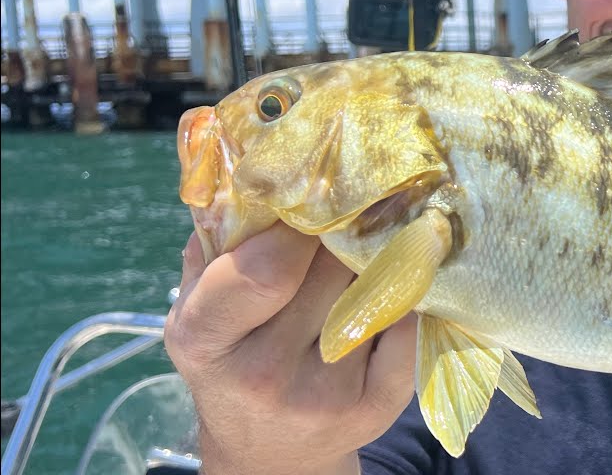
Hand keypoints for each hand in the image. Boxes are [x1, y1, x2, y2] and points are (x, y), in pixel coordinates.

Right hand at [164, 223, 416, 473]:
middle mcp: (264, 374)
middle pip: (328, 269)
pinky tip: (395, 283)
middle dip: (342, 231)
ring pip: (372, 289)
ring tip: (373, 240)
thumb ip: (215, 244)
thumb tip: (249, 169)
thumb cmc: (234, 359)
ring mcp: (325, 395)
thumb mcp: (199, 309)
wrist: (271, 452)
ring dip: (377, 256)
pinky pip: (409, 323)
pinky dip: (407, 295)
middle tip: (351, 209)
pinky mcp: (378, 406)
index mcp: (206, 339)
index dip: (297, 226)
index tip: (309, 205)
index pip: (266, 268)